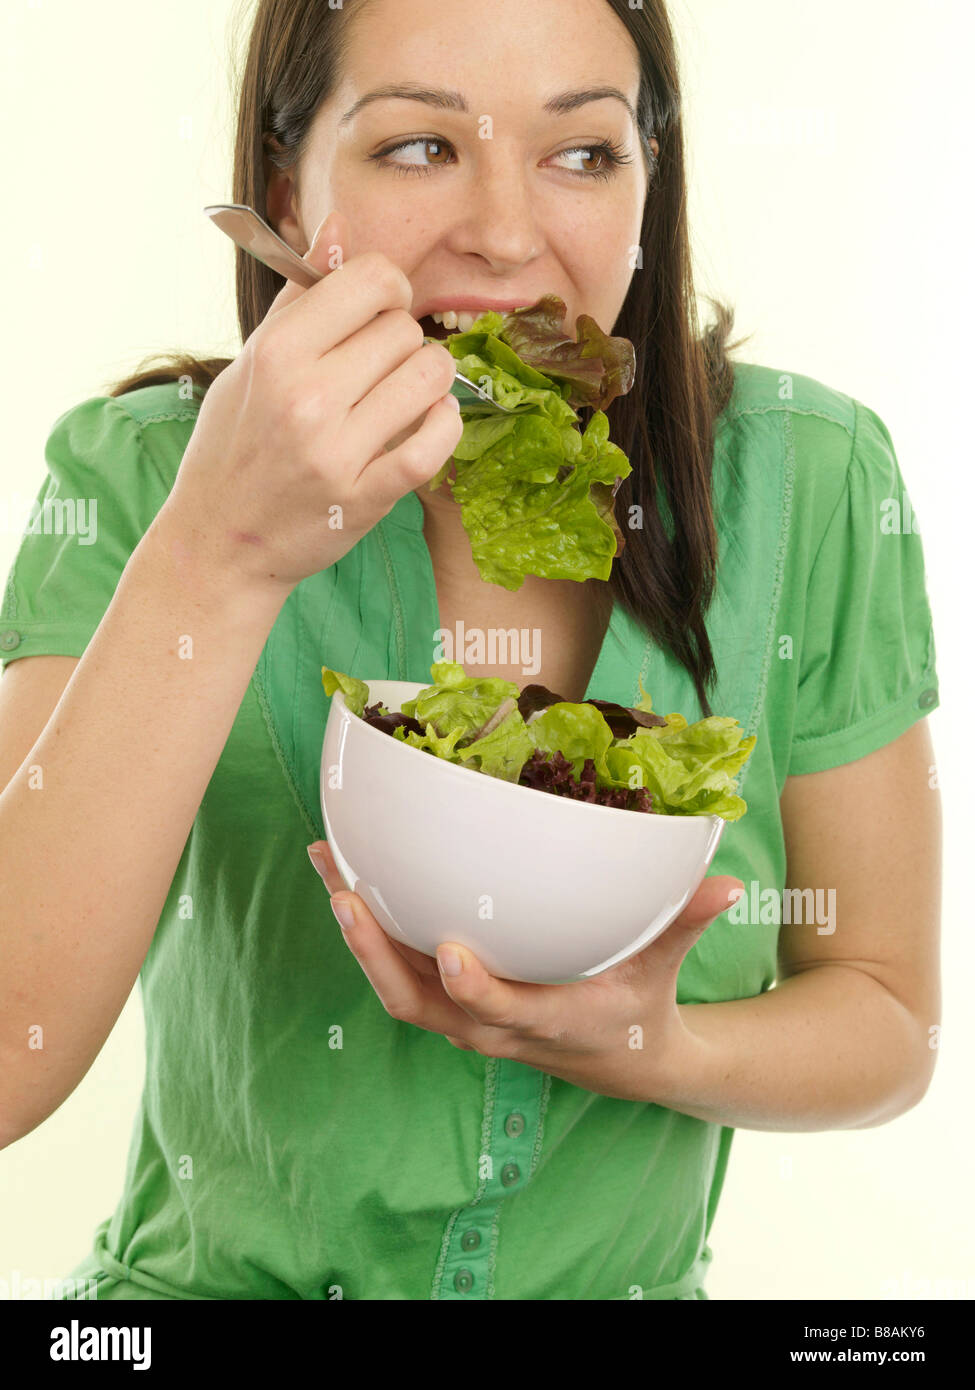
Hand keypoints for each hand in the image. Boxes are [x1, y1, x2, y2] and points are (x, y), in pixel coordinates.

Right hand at [161, 209, 462, 596]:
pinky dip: (444, 425)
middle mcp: (307, 398)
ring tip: (401, 395)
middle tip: (379, 368)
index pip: (371, 279)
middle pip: (406, 329)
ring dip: (428, 383)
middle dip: (402, 342)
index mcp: (277, 352)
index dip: (387, 288)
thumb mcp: (253, 360)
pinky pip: (437, 442)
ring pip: (431, 377)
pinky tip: (428, 423)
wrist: (221, 540)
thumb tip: (341, 225)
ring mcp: (338, 451)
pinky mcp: (367, 497)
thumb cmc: (235, 443)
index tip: (378, 311)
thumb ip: (301, 293)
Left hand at [307, 840, 744, 1101]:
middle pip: (418, 1002)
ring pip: (394, 986)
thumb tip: (728, 882)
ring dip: (356, 932)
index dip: (475, 990)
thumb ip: (686, 922)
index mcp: (545, 1022)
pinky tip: (346, 876)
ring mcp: (463, 1020)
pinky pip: (397, 973)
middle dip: (374, 950)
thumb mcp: (664, 966)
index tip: (452, 953)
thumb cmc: (639, 1008)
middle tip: (344, 891)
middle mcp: (491, 1029)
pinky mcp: (449, 1005)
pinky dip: (367, 930)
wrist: (619, 1063)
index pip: (502, 1013)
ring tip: (326, 863)